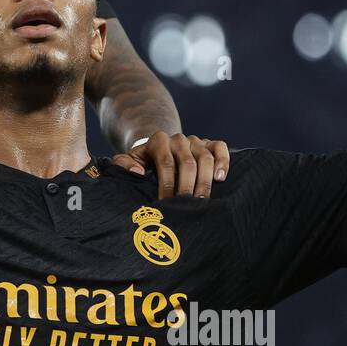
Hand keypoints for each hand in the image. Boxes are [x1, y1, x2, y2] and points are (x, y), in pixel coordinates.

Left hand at [111, 132, 230, 198]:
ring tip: (202, 200)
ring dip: (205, 181)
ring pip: (205, 157)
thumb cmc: (144, 162)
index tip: (166, 202)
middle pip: (188, 163)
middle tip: (187, 206)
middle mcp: (179, 139)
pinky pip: (220, 147)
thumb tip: (137, 171)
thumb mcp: (129, 161)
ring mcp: (196, 140)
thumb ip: (123, 164)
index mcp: (159, 141)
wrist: (159, 148)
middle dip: (187, 187)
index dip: (167, 184)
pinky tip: (220, 178)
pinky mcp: (210, 144)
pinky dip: (223, 162)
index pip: (166, 163)